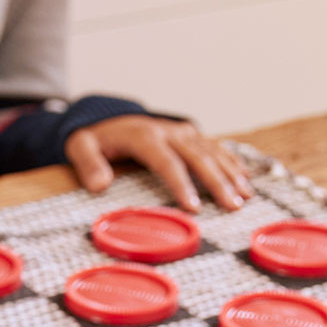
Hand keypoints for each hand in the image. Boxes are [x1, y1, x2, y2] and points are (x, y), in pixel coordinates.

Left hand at [66, 114, 253, 211]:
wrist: (106, 118)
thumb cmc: (94, 138)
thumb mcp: (80, 146)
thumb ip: (88, 164)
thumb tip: (100, 185)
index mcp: (143, 135)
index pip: (166, 161)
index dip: (181, 184)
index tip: (194, 208)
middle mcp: (167, 130)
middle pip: (197, 156)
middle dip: (217, 182)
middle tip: (232, 206)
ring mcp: (181, 131)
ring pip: (212, 151)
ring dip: (231, 173)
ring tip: (245, 197)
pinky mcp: (190, 134)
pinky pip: (215, 147)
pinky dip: (232, 162)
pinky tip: (246, 178)